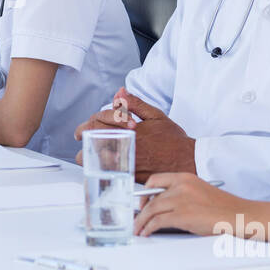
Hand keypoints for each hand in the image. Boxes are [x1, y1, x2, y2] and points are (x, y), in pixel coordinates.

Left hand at [73, 88, 194, 179]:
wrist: (187, 160)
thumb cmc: (172, 139)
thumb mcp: (155, 115)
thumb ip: (135, 104)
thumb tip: (119, 93)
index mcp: (127, 129)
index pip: (96, 124)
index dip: (88, 125)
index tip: (87, 127)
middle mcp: (123, 145)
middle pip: (91, 141)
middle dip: (84, 138)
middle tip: (82, 138)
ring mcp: (124, 162)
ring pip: (94, 161)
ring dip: (89, 156)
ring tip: (91, 153)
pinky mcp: (128, 176)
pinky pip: (106, 174)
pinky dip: (101, 169)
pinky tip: (103, 165)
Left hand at [133, 172, 235, 236]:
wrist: (240, 215)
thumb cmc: (223, 208)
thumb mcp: (199, 193)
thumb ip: (181, 195)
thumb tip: (162, 207)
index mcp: (185, 177)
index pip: (155, 180)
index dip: (144, 192)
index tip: (141, 202)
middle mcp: (181, 185)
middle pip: (151, 197)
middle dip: (140, 210)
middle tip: (136, 220)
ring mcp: (181, 200)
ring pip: (151, 209)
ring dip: (141, 221)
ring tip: (138, 229)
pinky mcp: (182, 215)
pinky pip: (157, 221)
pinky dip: (148, 228)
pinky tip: (146, 232)